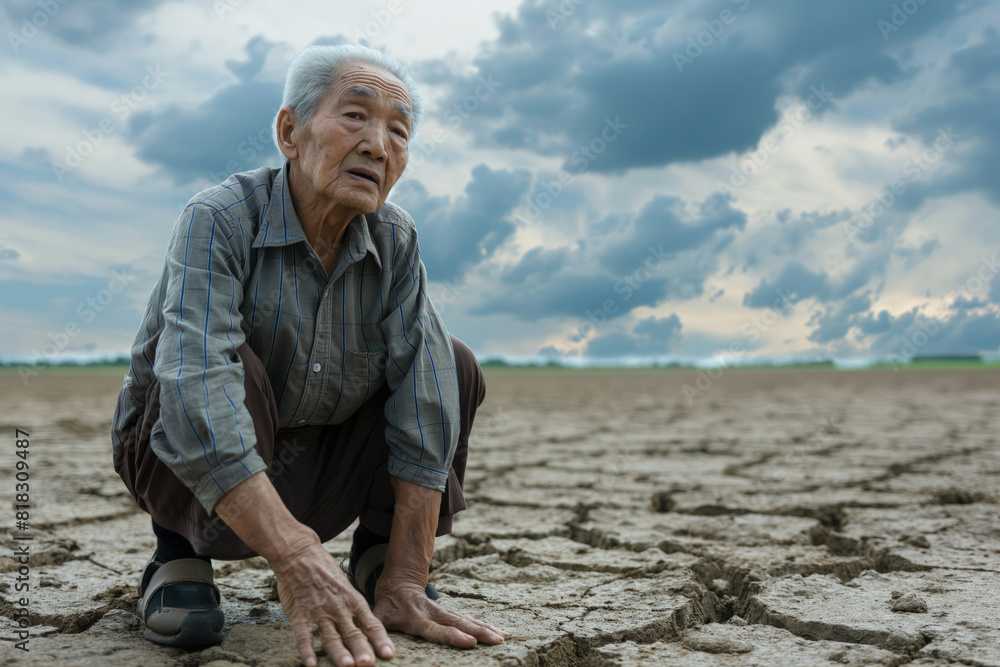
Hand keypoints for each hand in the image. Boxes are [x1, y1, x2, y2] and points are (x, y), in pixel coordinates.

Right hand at [213, 473, 393, 666]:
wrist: (299, 553)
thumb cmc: (324, 571)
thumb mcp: (345, 586)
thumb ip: (353, 607)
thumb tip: (367, 627)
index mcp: (352, 600)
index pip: (370, 623)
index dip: (380, 639)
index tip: (389, 654)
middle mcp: (338, 608)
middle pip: (352, 633)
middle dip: (361, 650)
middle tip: (368, 664)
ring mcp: (318, 612)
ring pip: (330, 636)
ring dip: (338, 653)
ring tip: (346, 666)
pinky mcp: (299, 614)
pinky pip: (304, 635)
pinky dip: (306, 650)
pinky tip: (310, 664)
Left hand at [373, 581, 508, 647]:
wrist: (399, 581)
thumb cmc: (386, 606)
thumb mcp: (377, 618)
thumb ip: (377, 634)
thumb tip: (381, 654)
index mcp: (414, 617)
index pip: (433, 629)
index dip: (451, 636)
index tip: (470, 642)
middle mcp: (431, 613)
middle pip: (457, 623)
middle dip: (478, 631)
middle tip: (497, 639)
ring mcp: (441, 611)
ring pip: (465, 619)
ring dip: (484, 628)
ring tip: (502, 637)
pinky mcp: (448, 611)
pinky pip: (467, 618)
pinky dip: (483, 625)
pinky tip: (499, 632)